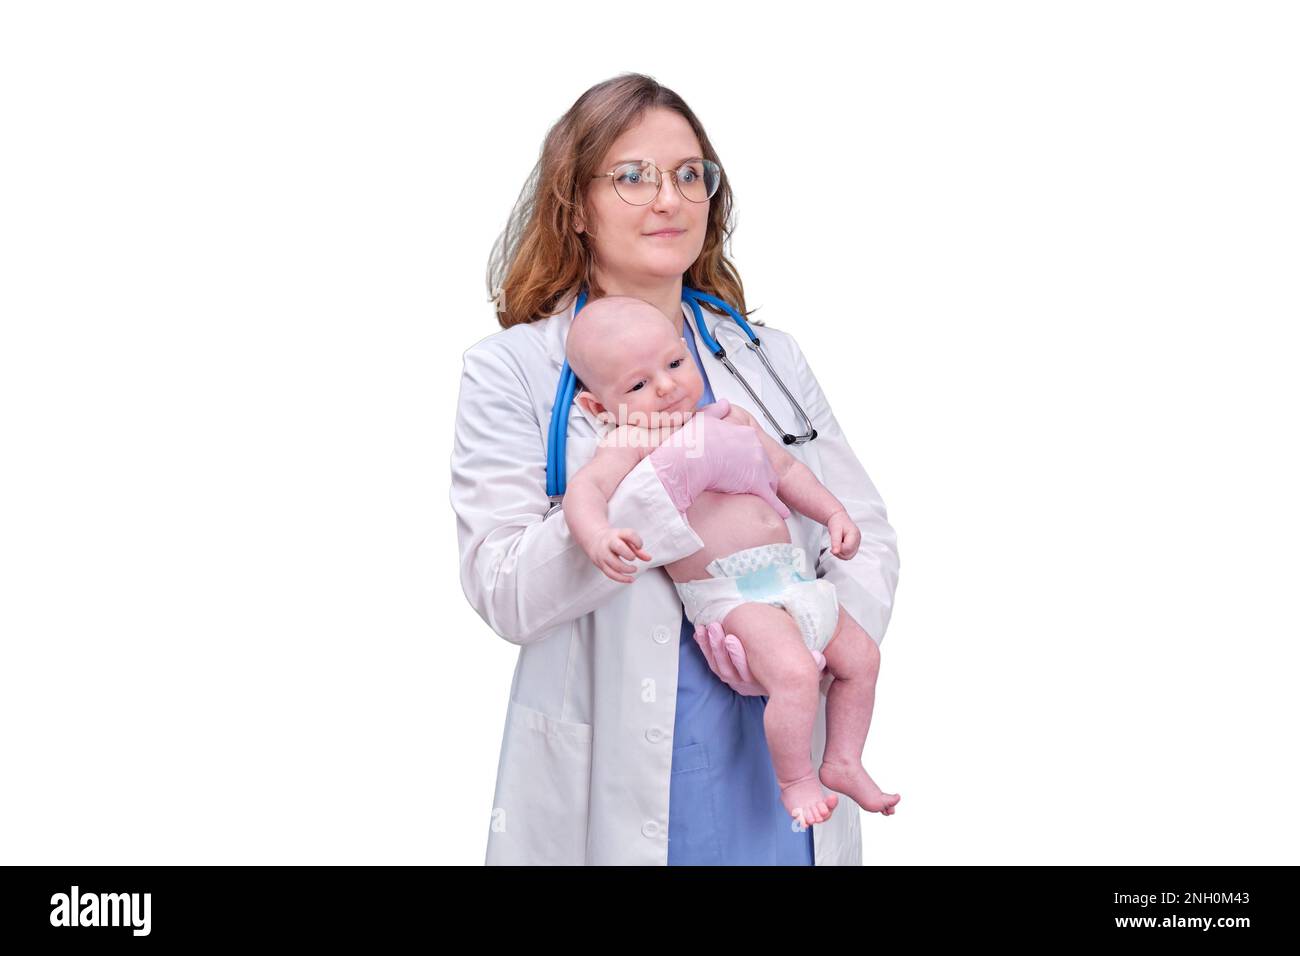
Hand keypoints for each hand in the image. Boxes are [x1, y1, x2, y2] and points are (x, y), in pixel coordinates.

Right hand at [586, 527, 650, 583]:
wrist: (594, 541)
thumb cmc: (615, 541)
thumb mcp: (626, 541)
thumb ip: (638, 549)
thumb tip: (649, 559)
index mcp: (617, 534)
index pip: (628, 534)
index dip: (636, 540)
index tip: (640, 546)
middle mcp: (609, 543)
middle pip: (618, 547)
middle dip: (628, 554)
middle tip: (633, 559)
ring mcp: (603, 554)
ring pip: (613, 563)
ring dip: (626, 569)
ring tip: (634, 570)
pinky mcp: (601, 564)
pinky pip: (610, 574)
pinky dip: (621, 578)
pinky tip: (630, 579)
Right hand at [649, 401, 790, 517]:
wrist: (689, 458)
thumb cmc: (693, 442)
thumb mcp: (704, 418)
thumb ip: (716, 410)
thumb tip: (723, 404)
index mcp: (745, 434)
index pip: (755, 450)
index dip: (750, 461)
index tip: (743, 467)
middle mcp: (755, 448)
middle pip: (765, 465)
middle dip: (760, 476)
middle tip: (751, 485)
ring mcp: (758, 466)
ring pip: (768, 481)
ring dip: (765, 490)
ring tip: (761, 499)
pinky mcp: (756, 484)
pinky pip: (771, 498)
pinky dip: (777, 506)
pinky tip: (780, 512)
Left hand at [692, 621, 826, 695]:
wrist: (786, 673)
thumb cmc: (794, 663)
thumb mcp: (806, 664)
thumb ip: (813, 661)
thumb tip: (819, 657)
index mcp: (764, 682)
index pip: (747, 674)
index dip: (738, 657)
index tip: (731, 638)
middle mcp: (747, 684)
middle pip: (728, 670)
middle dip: (720, 648)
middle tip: (716, 628)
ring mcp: (735, 679)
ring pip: (718, 666)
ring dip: (710, 646)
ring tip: (706, 628)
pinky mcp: (726, 671)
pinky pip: (712, 662)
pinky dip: (705, 647)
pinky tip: (700, 633)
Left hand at [827, 510, 860, 558]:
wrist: (839, 518)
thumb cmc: (837, 522)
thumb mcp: (834, 530)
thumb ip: (835, 542)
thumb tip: (835, 552)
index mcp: (855, 535)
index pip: (848, 549)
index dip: (839, 549)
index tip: (833, 544)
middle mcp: (858, 540)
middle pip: (849, 555)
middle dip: (840, 552)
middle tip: (834, 545)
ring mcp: (857, 544)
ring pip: (849, 556)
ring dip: (840, 554)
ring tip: (836, 545)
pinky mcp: (854, 546)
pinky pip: (848, 554)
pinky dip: (842, 553)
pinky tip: (838, 547)